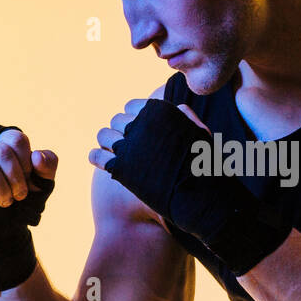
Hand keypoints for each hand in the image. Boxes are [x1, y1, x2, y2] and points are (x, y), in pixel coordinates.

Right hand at [0, 125, 57, 243]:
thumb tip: (36, 156)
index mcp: (7, 143)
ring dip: (2, 189)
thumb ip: (48, 166)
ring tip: (7, 201)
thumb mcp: (43, 184)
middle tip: (20, 196)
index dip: (26, 161)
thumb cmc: (23, 200)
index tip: (29, 178)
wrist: (4, 228)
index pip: (16, 139)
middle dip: (15, 177)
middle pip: (2, 151)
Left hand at [89, 99, 209, 171]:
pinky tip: (101, 161)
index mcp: (157, 111)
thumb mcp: (200, 132)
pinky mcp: (120, 167)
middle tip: (125, 145)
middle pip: (116, 120)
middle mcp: (140, 124)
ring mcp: (128, 146)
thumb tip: (177, 107)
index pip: (131, 106)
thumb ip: (186, 116)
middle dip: (119, 130)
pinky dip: (96, 156)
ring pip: (103, 135)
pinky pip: (96, 155)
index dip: (132, 118)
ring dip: (106, 142)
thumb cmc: (204, 163)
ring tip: (112, 152)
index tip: (136, 130)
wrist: (198, 194)